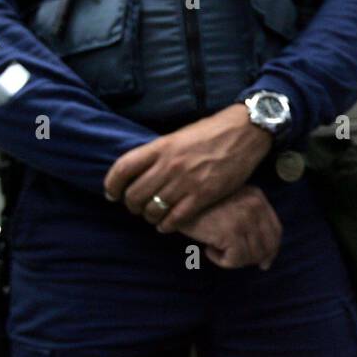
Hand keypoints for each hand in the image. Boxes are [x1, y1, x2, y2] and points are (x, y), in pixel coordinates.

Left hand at [104, 103, 273, 232]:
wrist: (245, 131)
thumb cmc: (212, 132)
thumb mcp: (179, 136)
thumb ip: (159, 153)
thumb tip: (141, 171)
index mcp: (161, 147)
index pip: (123, 169)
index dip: (112, 185)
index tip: (112, 194)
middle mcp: (169, 165)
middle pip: (134, 195)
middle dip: (131, 205)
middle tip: (137, 207)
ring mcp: (186, 182)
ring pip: (153, 210)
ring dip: (149, 217)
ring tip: (154, 216)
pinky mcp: (203, 195)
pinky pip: (175, 218)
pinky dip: (167, 225)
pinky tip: (167, 225)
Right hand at [177, 185, 282, 270]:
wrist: (173, 201)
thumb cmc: (198, 206)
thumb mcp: (229, 205)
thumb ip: (249, 223)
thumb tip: (265, 260)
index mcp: (257, 197)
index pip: (276, 230)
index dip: (271, 249)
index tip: (264, 262)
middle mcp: (255, 206)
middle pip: (268, 244)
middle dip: (254, 259)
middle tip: (234, 261)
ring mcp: (244, 218)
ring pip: (252, 255)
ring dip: (234, 259)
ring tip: (215, 249)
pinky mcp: (231, 232)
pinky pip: (235, 260)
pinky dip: (221, 261)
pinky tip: (208, 249)